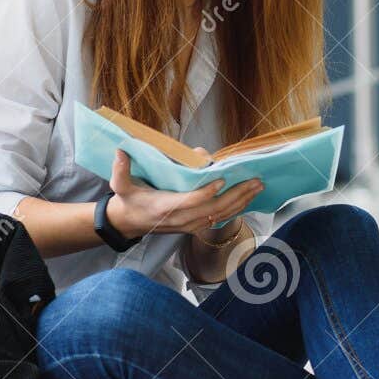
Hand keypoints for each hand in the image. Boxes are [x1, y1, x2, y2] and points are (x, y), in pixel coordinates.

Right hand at [108, 149, 263, 236]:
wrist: (129, 224)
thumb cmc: (129, 201)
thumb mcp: (120, 186)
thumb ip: (120, 170)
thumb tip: (121, 152)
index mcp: (164, 207)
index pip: (190, 201)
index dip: (206, 192)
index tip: (221, 179)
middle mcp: (181, 219)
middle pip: (214, 209)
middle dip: (237, 195)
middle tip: (254, 181)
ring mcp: (190, 225)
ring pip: (221, 215)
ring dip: (241, 201)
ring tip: (257, 187)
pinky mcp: (196, 226)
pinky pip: (220, 219)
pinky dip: (236, 209)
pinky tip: (248, 199)